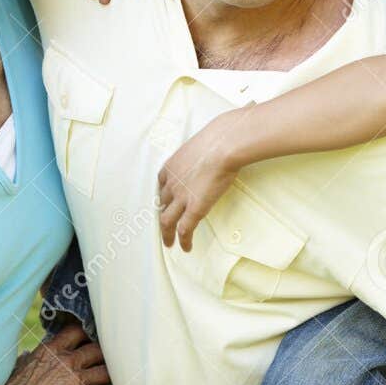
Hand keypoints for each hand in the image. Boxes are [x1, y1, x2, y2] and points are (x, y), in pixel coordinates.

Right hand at [1, 325, 115, 384]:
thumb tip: (27, 355)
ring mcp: (76, 379)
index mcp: (52, 350)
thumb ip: (29, 358)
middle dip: (106, 353)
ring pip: (105, 371)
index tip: (95, 334)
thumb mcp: (19, 367)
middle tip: (116, 354)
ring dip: (115, 373)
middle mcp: (67, 361)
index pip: (76, 331)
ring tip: (124, 373)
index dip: (88, 332)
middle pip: (96, 350)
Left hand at [157, 113, 241, 251]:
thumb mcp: (205, 141)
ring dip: (167, 234)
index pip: (162, 184)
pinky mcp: (194, 208)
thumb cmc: (221, 136)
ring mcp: (181, 197)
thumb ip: (207, 148)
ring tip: (170, 244)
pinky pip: (185, 229)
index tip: (166, 201)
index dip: (163, 196)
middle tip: (163, 227)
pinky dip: (183, 240)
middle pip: (162, 203)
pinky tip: (185, 248)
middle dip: (161, 216)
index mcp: (172, 165)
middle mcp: (171, 182)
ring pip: (167, 220)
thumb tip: (223, 140)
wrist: (224, 144)